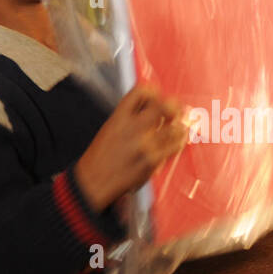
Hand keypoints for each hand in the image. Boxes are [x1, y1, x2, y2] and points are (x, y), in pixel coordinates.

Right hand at [74, 85, 187, 211]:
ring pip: (174, 127)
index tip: (157, 97)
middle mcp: (132, 127)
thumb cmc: (100, 156)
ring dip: (179, 125)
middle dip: (173, 106)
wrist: (93, 181)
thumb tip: (150, 109)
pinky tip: (177, 141)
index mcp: (119, 116)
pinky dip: (178, 142)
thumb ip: (129, 117)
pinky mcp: (152, 161)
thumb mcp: (110, 128)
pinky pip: (173, 147)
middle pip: (163, 105)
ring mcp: (144, 144)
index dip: (153, 92)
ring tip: (180, 126)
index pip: (142, 92)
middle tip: (175, 110)